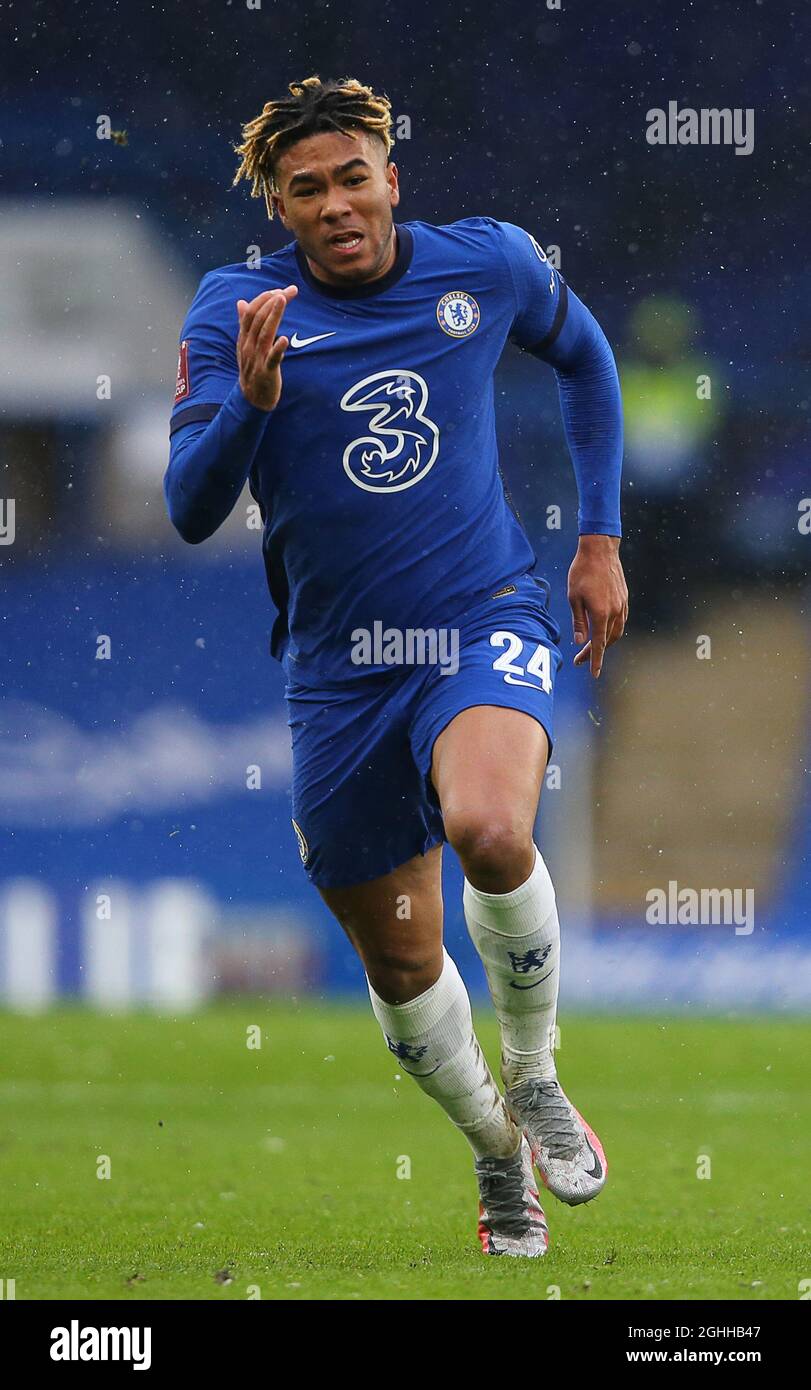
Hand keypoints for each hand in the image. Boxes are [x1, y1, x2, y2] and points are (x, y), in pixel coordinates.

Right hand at [236, 286, 297, 410]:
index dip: (264, 298)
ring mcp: (257, 359)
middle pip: (258, 319)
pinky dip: (278, 349)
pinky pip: (272, 359)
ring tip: (283, 300)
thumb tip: (240, 302)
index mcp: (244, 338)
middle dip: (273, 301)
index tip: (280, 290)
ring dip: (274, 316)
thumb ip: (244, 323)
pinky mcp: (267, 372)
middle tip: (288, 290)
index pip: (251, 312)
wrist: (252, 398)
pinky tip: (285, 339)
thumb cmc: (252, 368)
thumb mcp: (245, 345)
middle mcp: (249, 345)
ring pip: (265, 334)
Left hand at [567, 534, 627, 677]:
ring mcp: (622, 605)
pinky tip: (604, 631)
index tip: (594, 674)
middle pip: (609, 641)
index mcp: (601, 613)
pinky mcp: (624, 598)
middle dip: (596, 653)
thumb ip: (579, 621)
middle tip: (581, 659)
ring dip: (606, 642)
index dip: (596, 660)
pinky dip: (613, 630)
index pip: (599, 644)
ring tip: (592, 648)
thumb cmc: (582, 571)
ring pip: (617, 632)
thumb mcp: (573, 598)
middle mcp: (615, 612)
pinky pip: (621, 621)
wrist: (600, 550)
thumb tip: (580, 641)